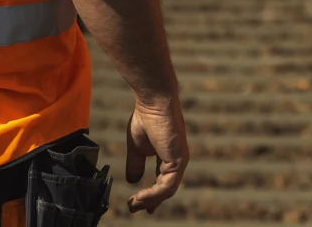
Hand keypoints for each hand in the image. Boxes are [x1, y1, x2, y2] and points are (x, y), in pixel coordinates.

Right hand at [124, 96, 188, 213]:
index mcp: (169, 156)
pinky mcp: (178, 160)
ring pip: (166, 191)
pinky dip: (152, 195)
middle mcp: (177, 160)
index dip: (151, 194)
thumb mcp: (137, 148)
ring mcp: (180, 161)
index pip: (162, 180)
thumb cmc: (146, 118)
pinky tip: (139, 197)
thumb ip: (136, 164)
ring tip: (133, 204)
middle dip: (150, 201)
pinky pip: (166, 186)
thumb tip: (132, 181)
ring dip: (148, 200)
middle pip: (165, 189)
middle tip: (135, 209)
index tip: (138, 204)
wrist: (153, 102)